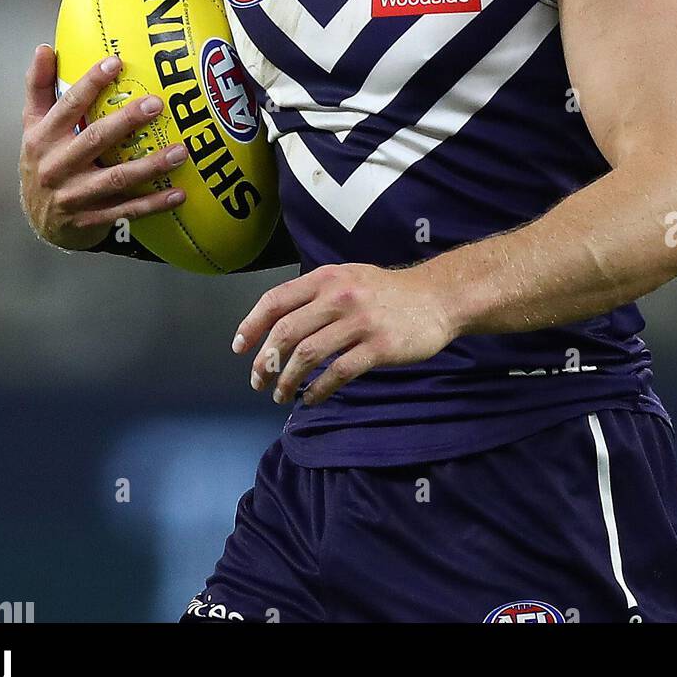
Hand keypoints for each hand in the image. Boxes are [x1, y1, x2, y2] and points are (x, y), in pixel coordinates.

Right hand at [19, 44, 187, 250]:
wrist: (38, 222)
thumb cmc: (42, 162)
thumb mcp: (32, 127)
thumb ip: (38, 88)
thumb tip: (43, 48)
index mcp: (43, 138)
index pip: (68, 106)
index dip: (90, 83)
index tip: (115, 62)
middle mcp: (56, 166)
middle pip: (95, 139)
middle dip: (127, 121)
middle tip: (157, 103)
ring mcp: (74, 196)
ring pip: (117, 179)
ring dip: (151, 165)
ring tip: (181, 151)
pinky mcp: (92, 219)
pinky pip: (127, 211)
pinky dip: (153, 203)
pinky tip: (178, 194)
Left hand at [234, 261, 456, 406]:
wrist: (437, 297)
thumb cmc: (387, 291)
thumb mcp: (349, 277)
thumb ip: (317, 294)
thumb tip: (278, 323)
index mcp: (327, 278)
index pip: (276, 300)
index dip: (251, 325)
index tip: (240, 348)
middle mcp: (339, 296)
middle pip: (287, 332)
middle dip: (266, 362)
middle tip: (258, 381)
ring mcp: (359, 322)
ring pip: (309, 355)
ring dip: (288, 380)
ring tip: (281, 395)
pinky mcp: (378, 347)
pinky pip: (339, 373)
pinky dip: (319, 390)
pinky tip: (311, 398)